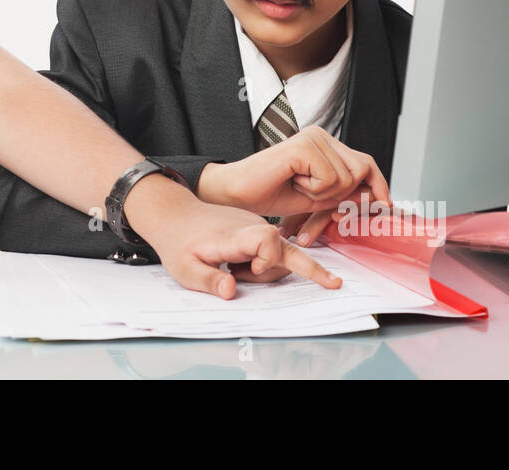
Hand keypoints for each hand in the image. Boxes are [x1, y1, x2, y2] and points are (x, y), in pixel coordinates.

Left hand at [128, 181, 343, 297]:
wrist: (176, 216)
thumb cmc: (179, 243)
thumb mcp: (186, 269)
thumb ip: (209, 280)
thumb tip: (230, 291)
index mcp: (233, 237)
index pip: (266, 239)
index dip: (268, 259)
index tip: (253, 271)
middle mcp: (251, 228)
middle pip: (288, 248)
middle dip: (309, 267)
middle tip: (332, 282)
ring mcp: (256, 228)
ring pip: (280, 255)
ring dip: (266, 272)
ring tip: (234, 272)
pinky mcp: (257, 232)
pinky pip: (273, 251)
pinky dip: (264, 265)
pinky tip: (239, 267)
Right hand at [197, 126, 390, 218]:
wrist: (239, 194)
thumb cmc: (272, 194)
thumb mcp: (319, 199)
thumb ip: (346, 195)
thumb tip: (377, 197)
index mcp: (325, 144)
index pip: (366, 163)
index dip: (378, 185)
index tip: (385, 205)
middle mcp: (321, 135)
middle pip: (362, 169)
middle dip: (344, 195)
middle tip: (312, 197)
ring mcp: (312, 138)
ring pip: (348, 177)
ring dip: (325, 194)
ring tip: (299, 187)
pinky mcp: (304, 146)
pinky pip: (330, 179)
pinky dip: (314, 191)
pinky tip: (293, 182)